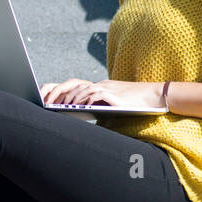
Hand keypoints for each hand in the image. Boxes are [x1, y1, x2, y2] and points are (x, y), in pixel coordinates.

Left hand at [40, 78, 164, 107]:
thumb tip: (84, 116)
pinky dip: (87, 100)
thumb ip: (100, 107)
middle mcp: (101, 85)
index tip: (46, 98)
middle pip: (74, 84)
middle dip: (58, 93)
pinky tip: (79, 107)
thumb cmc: (136, 103)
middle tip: (47, 103)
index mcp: (99, 86)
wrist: (156, 96)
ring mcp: (108, 89)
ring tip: (60, 107)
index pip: (74, 84)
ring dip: (70, 98)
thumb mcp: (113, 104)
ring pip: (83, 89)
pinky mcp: (115, 96)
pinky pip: (97, 95)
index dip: (59, 89)